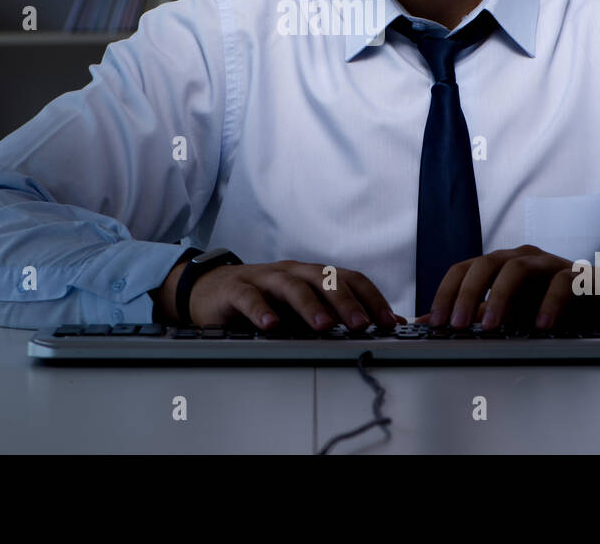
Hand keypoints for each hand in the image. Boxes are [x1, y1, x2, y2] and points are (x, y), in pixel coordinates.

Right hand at [182, 259, 406, 330]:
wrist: (211, 289)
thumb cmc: (263, 299)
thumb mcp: (300, 307)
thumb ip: (333, 314)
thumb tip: (380, 327)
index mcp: (312, 275)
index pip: (349, 279)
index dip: (371, 298)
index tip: (388, 322)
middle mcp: (292, 272)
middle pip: (325, 280)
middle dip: (346, 303)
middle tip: (361, 325)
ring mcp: (264, 278)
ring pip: (291, 286)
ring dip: (309, 306)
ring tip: (323, 326)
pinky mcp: (236, 289)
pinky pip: (251, 297)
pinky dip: (261, 311)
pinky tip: (271, 325)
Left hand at [414, 245, 599, 328]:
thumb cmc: (548, 304)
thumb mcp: (506, 312)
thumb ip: (471, 314)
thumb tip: (426, 322)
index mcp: (499, 264)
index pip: (463, 268)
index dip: (445, 293)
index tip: (434, 322)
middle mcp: (519, 257)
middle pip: (485, 263)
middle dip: (466, 294)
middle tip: (455, 326)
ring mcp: (547, 263)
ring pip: (517, 268)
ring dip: (499, 298)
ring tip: (490, 327)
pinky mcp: (575, 274)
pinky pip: (559, 283)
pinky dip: (547, 305)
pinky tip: (541, 326)